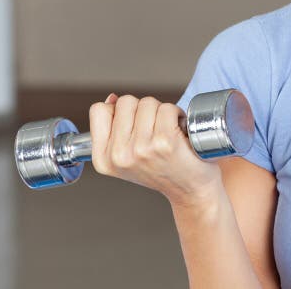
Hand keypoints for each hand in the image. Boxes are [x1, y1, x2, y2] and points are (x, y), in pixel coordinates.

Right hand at [88, 93, 222, 205]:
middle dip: (143, 109)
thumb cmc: (163, 170)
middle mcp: (119, 155)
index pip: (99, 111)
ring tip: (167, 130)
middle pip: (126, 102)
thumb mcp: (127, 156)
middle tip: (154, 128)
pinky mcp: (164, 142)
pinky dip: (177, 113)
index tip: (134, 124)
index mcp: (103, 159)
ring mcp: (141, 148)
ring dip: (161, 110)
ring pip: (147, 102)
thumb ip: (113, 129)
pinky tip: (180, 129)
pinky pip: (167, 108)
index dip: (118, 110)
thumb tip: (112, 99)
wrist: (191, 191)